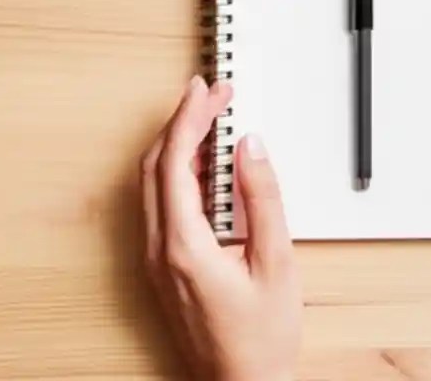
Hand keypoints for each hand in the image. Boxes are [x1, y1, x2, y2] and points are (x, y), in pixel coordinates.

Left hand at [141, 77, 300, 380]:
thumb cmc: (259, 340)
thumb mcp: (276, 263)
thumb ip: (264, 200)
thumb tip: (252, 150)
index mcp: (184, 247)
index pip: (177, 163)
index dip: (191, 118)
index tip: (208, 90)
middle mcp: (160, 251)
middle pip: (156, 167)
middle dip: (181, 123)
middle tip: (210, 94)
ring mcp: (156, 261)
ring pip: (153, 185)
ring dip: (178, 146)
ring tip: (209, 119)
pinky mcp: (164, 267)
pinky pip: (162, 206)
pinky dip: (179, 173)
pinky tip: (205, 166)